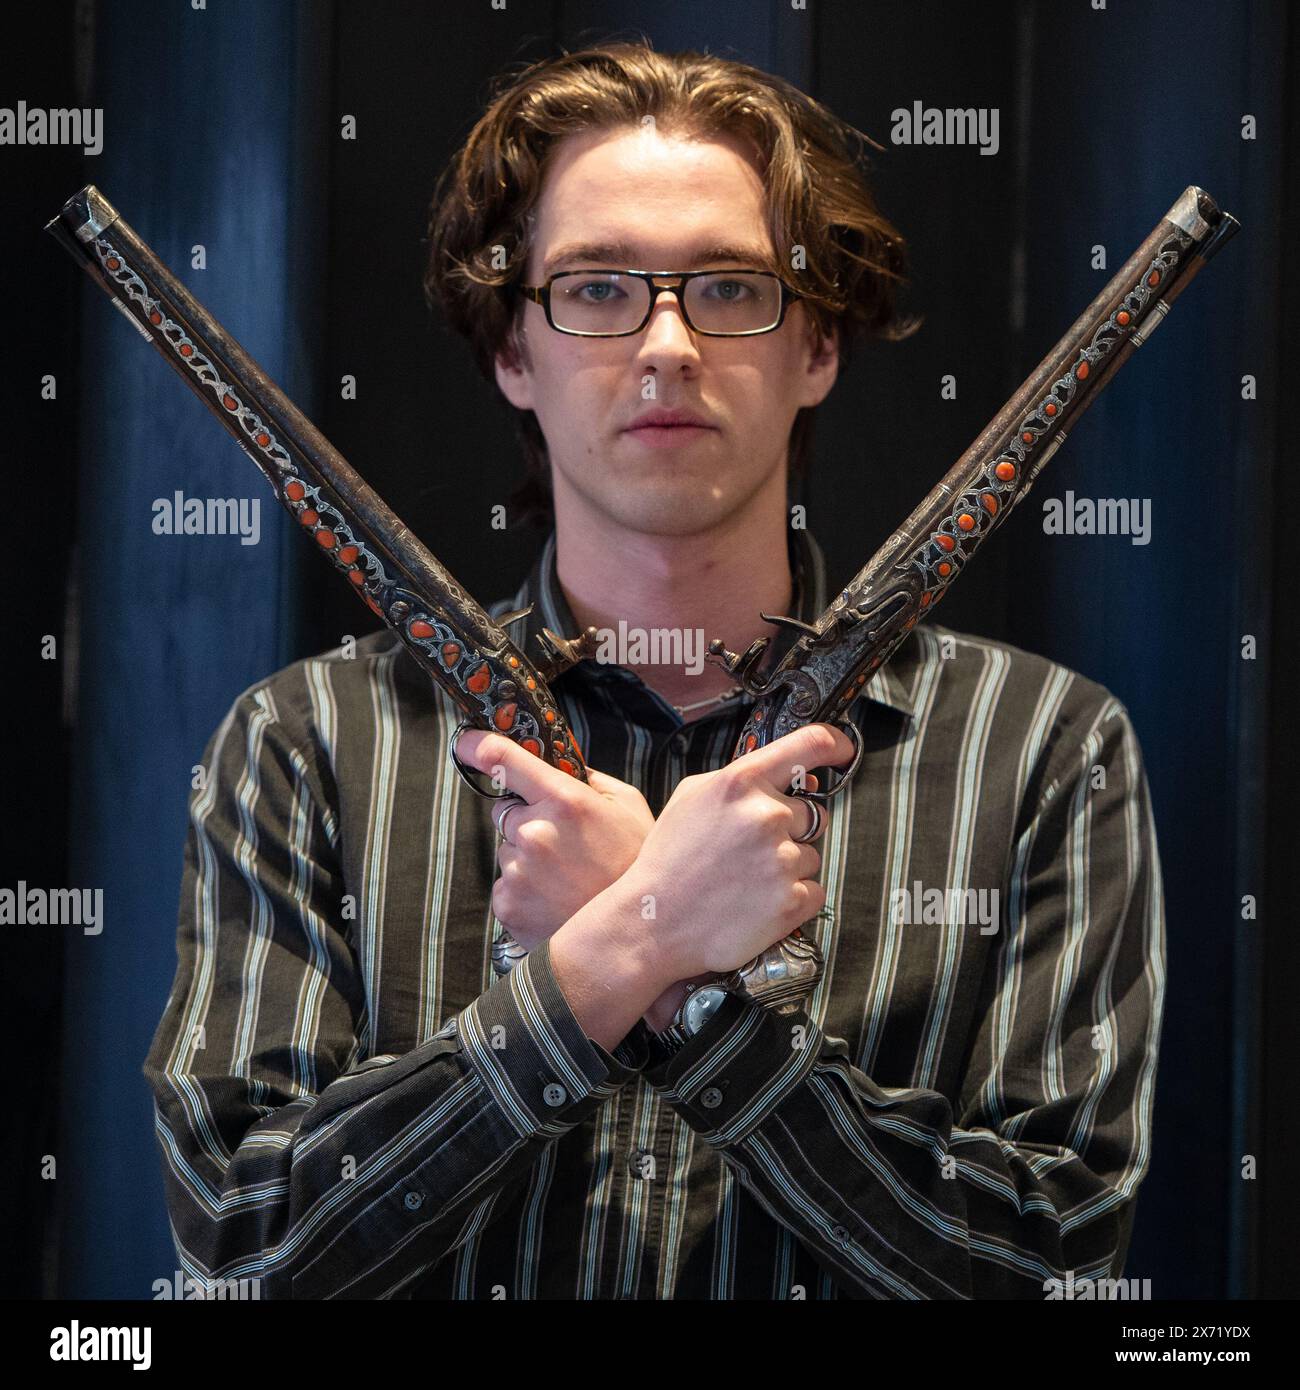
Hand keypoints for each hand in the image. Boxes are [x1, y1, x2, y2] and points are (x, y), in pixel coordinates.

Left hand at [458, 729, 654, 950]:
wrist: (637, 934)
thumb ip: (590, 779)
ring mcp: (518, 871)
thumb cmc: (636, 866)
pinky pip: (505, 884)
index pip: (506, 760)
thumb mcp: (628, 807)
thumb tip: (564, 764)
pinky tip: (554, 899)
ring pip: (507, 851)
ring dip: (527, 859)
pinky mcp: (507, 904)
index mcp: (565, 801)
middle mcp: (535, 833)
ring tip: (566, 879)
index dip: (479, 746)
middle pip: (506, 812)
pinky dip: (523, 890)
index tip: (467, 743)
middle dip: (527, 821)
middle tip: (565, 845)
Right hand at [638, 769, 821, 1033]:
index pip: (808, 745)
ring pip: (811, 854)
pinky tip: (756, 903)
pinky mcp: (791, 901)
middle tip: (748, 852)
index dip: (834, 744)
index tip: (843, 750)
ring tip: (745, 880)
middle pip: (811, 813)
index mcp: (740, 784)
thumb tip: (786, 772)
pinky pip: (813, 891)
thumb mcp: (691, 798)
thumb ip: (739, 778)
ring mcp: (781, 859)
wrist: (653, 923)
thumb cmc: (669, 861)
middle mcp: (766, 816)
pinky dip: (792, 899)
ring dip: (787, 867)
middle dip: (787, 830)